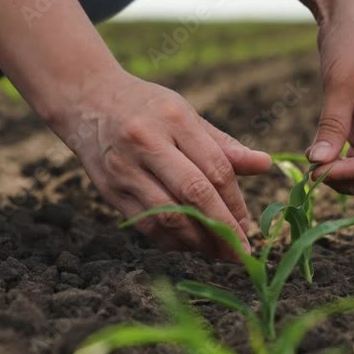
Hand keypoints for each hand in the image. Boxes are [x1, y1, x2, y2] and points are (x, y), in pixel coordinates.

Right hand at [46, 69, 271, 259]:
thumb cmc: (146, 106)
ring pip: (168, 215)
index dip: (236, 203)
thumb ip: (224, 144)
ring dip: (197, 240)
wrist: (87, 101)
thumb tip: (266, 165)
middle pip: (193, 194)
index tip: (250, 226)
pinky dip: (171, 240)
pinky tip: (189, 244)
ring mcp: (124, 168)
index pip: (215, 168)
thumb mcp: (186, 113)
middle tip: (242, 252)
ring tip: (218, 252)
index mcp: (173, 119)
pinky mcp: (108, 189)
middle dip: (223, 228)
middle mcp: (146, 143)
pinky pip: (145, 224)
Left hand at [307, 5, 353, 193]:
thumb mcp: (340, 82)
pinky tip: (317, 156)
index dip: (353, 173)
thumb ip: (333, 125)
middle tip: (315, 175)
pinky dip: (340, 162)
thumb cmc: (353, 39)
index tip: (319, 172)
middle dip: (353, 182)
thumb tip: (319, 164)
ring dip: (346, 176)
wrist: (353, 11)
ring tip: (313, 168)